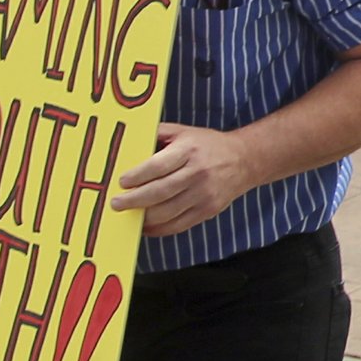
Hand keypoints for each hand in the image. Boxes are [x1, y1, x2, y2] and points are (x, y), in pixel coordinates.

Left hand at [112, 123, 257, 236]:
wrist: (243, 160)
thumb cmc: (207, 145)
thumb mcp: (183, 131)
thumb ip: (158, 134)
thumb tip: (129, 145)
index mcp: (189, 150)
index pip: (158, 166)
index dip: (138, 176)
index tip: (122, 182)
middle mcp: (198, 173)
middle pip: (161, 191)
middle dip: (134, 200)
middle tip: (116, 203)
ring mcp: (204, 194)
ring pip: (168, 212)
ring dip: (144, 217)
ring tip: (129, 215)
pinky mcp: (208, 210)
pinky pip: (179, 225)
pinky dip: (159, 229)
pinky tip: (146, 226)